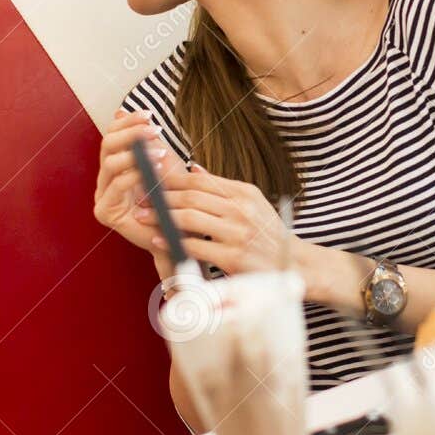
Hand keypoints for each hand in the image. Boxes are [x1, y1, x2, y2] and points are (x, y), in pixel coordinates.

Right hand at [94, 109, 175, 252]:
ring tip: (160, 152)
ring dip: (136, 152)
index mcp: (115, 167)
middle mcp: (105, 180)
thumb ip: (146, 141)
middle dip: (131, 132)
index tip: (149, 113)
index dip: (128, 122)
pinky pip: (116, 185)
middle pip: (107, 144)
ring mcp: (103, 196)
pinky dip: (134, 174)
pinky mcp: (105, 212)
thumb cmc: (173, 202)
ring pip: (110, 163)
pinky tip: (153, 170)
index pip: (113, 135)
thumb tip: (121, 112)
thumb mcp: (162, 164)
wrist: (178, 237)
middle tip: (154, 129)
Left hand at [144, 163, 294, 275]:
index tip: (151, 183)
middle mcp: (242, 209)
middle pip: (191, 197)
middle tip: (141, 200)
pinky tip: (159, 240)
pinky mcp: (233, 257)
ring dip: (161, 217)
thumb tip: (193, 168)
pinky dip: (173, 242)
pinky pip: (195, 246)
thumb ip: (222, 188)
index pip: (199, 180)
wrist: (293, 266)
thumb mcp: (252, 204)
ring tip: (144, 217)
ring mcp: (238, 233)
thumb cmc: (267, 234)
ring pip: (189, 218)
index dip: (170, 180)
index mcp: (244, 193)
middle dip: (161, 198)